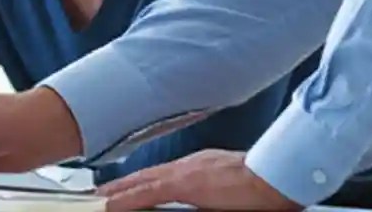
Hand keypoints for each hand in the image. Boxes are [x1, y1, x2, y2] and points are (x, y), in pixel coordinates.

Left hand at [97, 149, 300, 211]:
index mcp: (195, 169)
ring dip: (117, 192)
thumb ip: (207, 193)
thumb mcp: (226, 186)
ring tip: (97, 199)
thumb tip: (202, 202)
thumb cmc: (260, 184)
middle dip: (119, 187)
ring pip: (140, 183)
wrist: (275, 177)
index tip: (118, 191)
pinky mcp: (184, 185)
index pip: (157, 177)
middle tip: (97, 195)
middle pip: (143, 177)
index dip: (135, 184)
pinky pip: (147, 192)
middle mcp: (185, 167)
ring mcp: (183, 174)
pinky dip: (126, 198)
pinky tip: (111, 203)